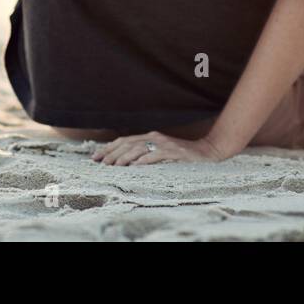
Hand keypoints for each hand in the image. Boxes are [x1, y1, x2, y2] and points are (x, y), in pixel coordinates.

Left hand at [92, 131, 224, 165]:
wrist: (207, 152)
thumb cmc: (183, 156)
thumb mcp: (161, 153)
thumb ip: (145, 155)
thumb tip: (124, 164)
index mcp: (150, 137)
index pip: (124, 141)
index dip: (109, 148)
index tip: (95, 157)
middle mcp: (155, 137)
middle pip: (128, 143)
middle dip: (112, 154)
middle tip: (100, 164)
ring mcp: (165, 144)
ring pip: (139, 148)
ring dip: (124, 157)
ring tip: (113, 166)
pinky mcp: (174, 152)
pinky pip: (156, 155)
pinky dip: (144, 160)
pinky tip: (134, 166)